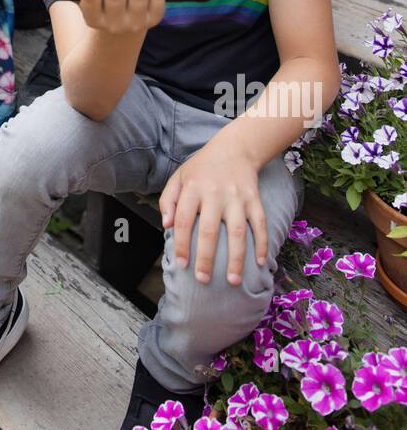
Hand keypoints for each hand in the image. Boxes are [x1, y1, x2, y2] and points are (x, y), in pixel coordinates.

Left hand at [159, 138, 267, 284]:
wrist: (234, 148)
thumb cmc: (201, 169)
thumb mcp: (179, 177)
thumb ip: (168, 201)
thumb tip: (167, 226)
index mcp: (193, 188)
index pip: (184, 220)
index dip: (181, 243)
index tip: (181, 264)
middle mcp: (215, 193)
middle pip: (209, 230)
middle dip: (206, 258)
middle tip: (203, 280)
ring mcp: (237, 197)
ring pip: (237, 231)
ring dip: (236, 258)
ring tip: (232, 281)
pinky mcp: (254, 199)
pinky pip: (260, 224)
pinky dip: (262, 243)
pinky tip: (261, 263)